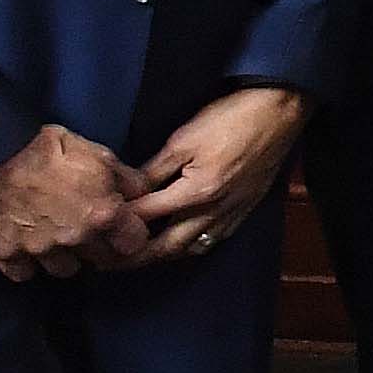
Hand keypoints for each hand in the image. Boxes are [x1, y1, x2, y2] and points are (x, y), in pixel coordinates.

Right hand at [0, 125, 151, 279]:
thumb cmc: (46, 147)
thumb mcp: (98, 153)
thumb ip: (127, 179)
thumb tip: (142, 195)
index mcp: (103, 214)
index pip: (134, 243)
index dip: (130, 234)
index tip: (123, 227)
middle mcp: (74, 238)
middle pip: (101, 260)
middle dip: (101, 247)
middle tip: (90, 229)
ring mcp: (39, 249)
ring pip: (65, 270)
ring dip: (65, 257)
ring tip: (57, 236)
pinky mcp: (5, 254)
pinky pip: (25, 273)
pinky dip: (28, 263)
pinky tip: (28, 244)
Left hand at [125, 85, 304, 257]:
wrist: (280, 111)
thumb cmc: (231, 119)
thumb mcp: (183, 139)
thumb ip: (153, 170)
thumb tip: (126, 190)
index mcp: (197, 192)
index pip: (146, 217)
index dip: (117, 224)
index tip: (93, 230)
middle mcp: (214, 211)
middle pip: (167, 246)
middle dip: (134, 257)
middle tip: (107, 262)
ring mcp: (232, 214)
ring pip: (191, 249)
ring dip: (162, 256)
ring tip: (137, 255)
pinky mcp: (244, 210)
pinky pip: (212, 240)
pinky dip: (190, 247)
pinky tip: (179, 242)